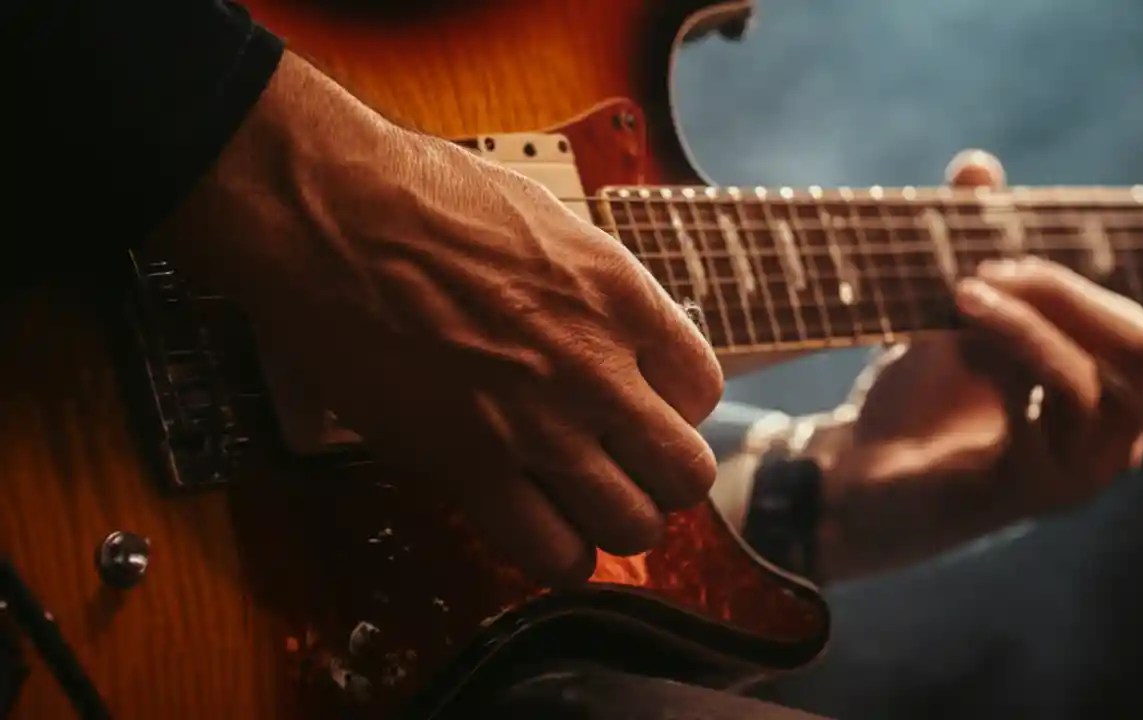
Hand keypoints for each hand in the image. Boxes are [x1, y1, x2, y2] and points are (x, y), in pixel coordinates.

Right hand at [148, 52, 722, 585]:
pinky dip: (558, 555)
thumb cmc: (425, 197)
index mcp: (622, 297)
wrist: (331, 210)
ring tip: (581, 503)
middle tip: (622, 466)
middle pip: (684, 474)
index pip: (703, 390)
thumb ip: (597, 292)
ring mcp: (536, 424)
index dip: (672, 407)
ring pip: (633, 527)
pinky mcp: (468, 466)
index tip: (638, 407)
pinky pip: (551, 554)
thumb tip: (619, 333)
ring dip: (614, 522)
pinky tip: (541, 530)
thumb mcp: (549, 224)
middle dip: (659, 478)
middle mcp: (596, 368)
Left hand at [803, 150, 1142, 575]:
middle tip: (987, 264)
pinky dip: (1005, 373)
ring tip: (964, 295)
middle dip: (1059, 293)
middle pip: (1124, 350)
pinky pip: (1041, 422)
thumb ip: (972, 243)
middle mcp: (1107, 440)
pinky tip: (960, 346)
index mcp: (1102, 394)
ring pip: (1085, 384)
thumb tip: (977, 164)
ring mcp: (1077, 474)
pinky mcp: (1034, 494)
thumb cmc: (916, 397)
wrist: (859, 474)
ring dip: (1028, 327)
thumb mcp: (949, 317)